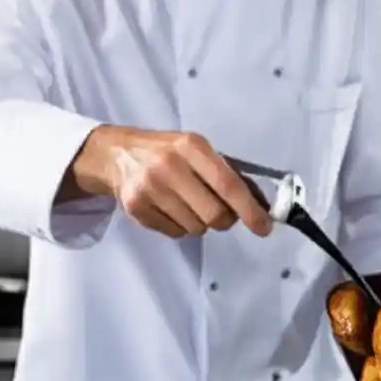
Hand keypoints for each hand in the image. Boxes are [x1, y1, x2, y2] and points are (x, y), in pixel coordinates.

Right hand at [63, 125, 272, 237]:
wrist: (116, 154)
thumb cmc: (168, 152)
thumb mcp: (197, 150)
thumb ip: (227, 173)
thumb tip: (262, 203)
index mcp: (191, 146)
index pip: (228, 184)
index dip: (249, 209)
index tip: (264, 227)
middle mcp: (169, 166)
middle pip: (213, 214)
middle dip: (225, 220)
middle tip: (223, 214)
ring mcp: (149, 189)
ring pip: (195, 227)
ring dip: (201, 223)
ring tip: (190, 204)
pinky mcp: (135, 209)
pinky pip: (175, 233)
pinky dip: (181, 227)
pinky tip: (172, 209)